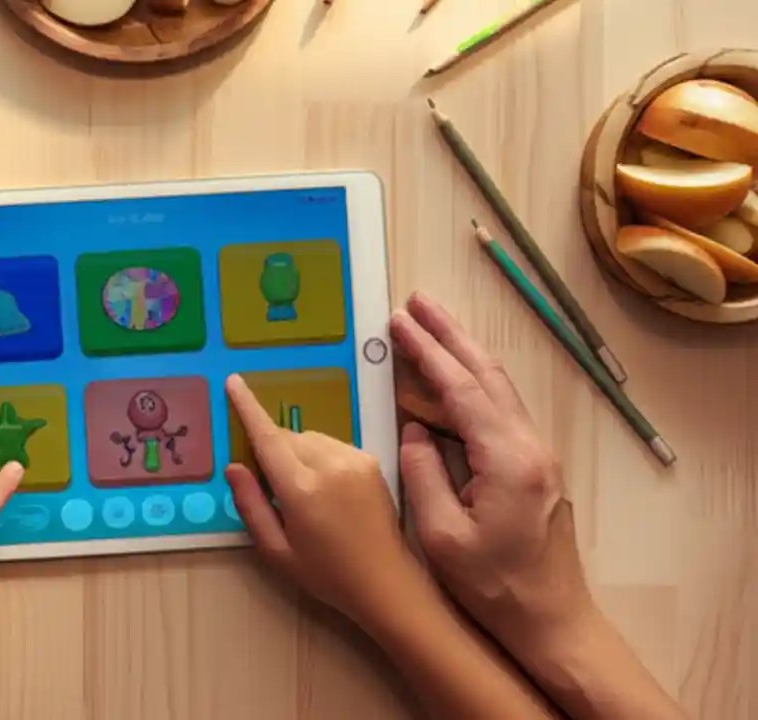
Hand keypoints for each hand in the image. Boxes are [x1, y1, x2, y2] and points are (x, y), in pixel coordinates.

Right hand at [224, 374, 409, 623]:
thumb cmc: (325, 575)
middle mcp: (329, 465)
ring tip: (305, 492)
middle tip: (273, 485)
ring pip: (310, 437)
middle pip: (287, 437)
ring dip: (297, 451)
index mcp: (301, 489)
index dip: (247, 408)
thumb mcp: (276, 551)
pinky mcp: (371, 460)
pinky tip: (327, 488)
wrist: (386, 583)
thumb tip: (234, 466)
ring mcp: (354, 459)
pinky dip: (320, 455)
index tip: (233, 382)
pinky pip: (333, 444)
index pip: (267, 437)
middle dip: (273, 448)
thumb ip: (250, 506)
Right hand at [389, 292, 592, 653]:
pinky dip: (474, 380)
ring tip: (433, 324)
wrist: (551, 620)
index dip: (427, 352)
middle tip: (417, 301)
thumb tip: (414, 431)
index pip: (461, 389)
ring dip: (464, 352)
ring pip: (498, 386)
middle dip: (449, 334)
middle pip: (486, 374)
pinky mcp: (535, 467)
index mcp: (507, 459)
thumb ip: (424, 475)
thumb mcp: (442, 537)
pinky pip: (502, 407)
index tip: (399, 322)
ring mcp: (537, 454)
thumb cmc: (494, 588)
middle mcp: (529, 446)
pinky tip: (457, 374)